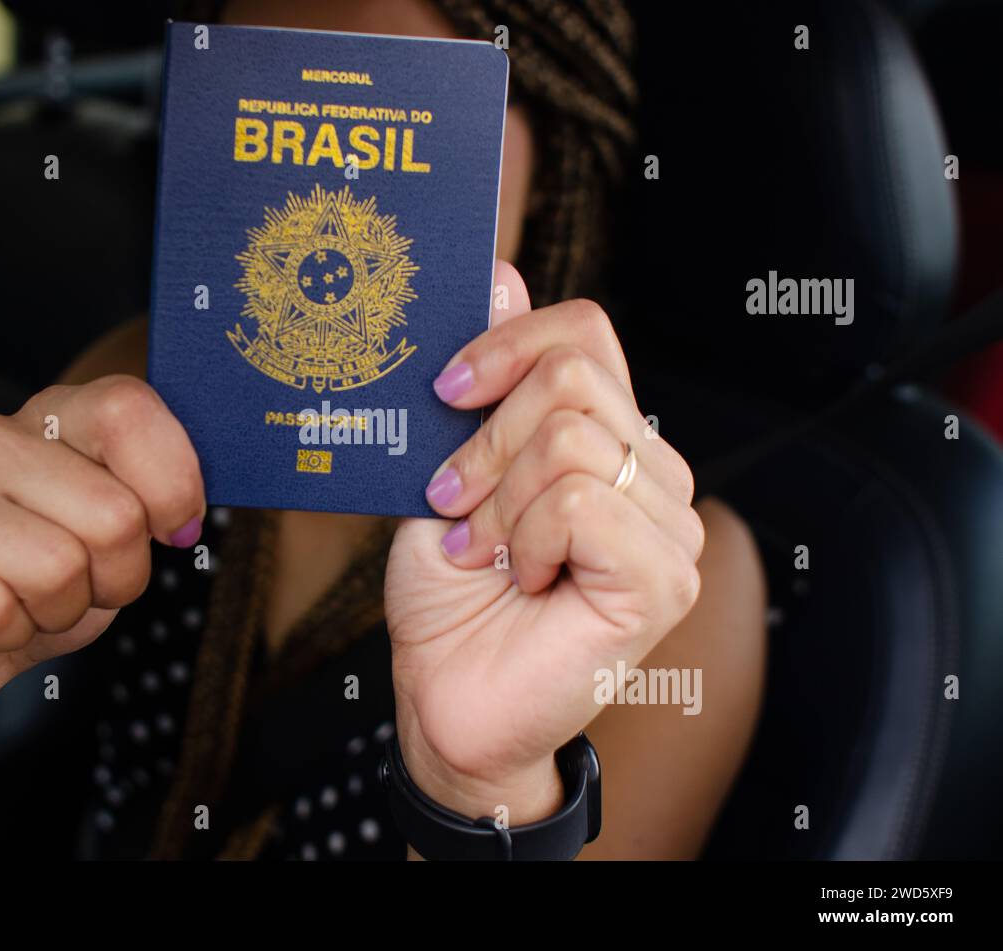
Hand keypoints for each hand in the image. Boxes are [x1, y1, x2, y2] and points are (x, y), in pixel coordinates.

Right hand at [0, 375, 204, 718]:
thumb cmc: (51, 570)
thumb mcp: (121, 526)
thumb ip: (161, 492)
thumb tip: (185, 516)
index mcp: (52, 414)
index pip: (127, 412)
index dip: (172, 485)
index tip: (171, 528)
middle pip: (113, 515)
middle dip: (122, 574)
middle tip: (90, 580)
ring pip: (57, 570)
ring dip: (66, 609)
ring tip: (39, 600)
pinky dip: (13, 635)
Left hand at [384, 262, 703, 825]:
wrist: (446, 699)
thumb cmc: (450, 596)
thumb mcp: (447, 471)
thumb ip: (481, 385)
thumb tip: (500, 274)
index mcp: (602, 439)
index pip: (585, 333)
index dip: (507, 343)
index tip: (443, 391)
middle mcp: (648, 472)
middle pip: (573, 375)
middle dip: (487, 438)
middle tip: (453, 500)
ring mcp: (669, 525)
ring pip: (573, 436)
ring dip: (499, 498)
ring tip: (482, 552)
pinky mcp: (665, 577)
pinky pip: (582, 500)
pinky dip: (525, 537)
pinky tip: (520, 580)